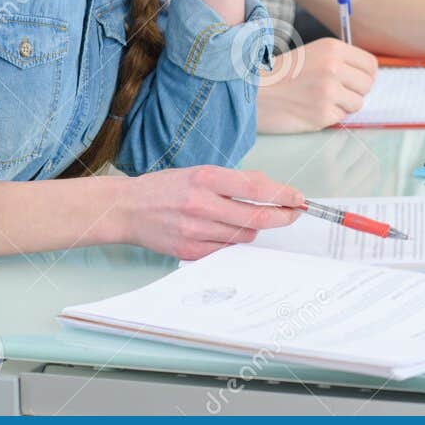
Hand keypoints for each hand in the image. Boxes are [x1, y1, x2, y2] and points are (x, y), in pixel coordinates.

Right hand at [116, 165, 301, 259]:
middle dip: (281, 217)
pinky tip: (225, 232)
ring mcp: (195, 231)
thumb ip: (234, 181)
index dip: (283, 195)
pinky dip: (232, 241)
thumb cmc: (166, 188)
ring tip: (245, 220)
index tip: (297, 199)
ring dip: (254, 230)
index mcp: (205, 178)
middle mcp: (201, 204)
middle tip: (292, 214)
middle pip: (256, 219)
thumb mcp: (200, 172)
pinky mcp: (190, 251)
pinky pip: (225, 250)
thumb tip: (270, 189)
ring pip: (244, 237)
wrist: (128, 209)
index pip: (256, 189)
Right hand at [256, 38, 377, 132]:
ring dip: (343, 105)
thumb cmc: (282, 74)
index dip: (364, 75)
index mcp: (333, 48)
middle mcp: (333, 67)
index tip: (355, 81)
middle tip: (335, 93)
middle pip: (367, 85)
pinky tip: (311, 110)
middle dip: (355, 91)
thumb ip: (340, 61)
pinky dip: (328, 116)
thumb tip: (367, 75)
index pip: (370, 64)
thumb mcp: (313, 54)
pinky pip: (340, 118)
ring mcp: (329, 92)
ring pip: (357, 103)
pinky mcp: (322, 114)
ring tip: (320, 100)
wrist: (253, 91)